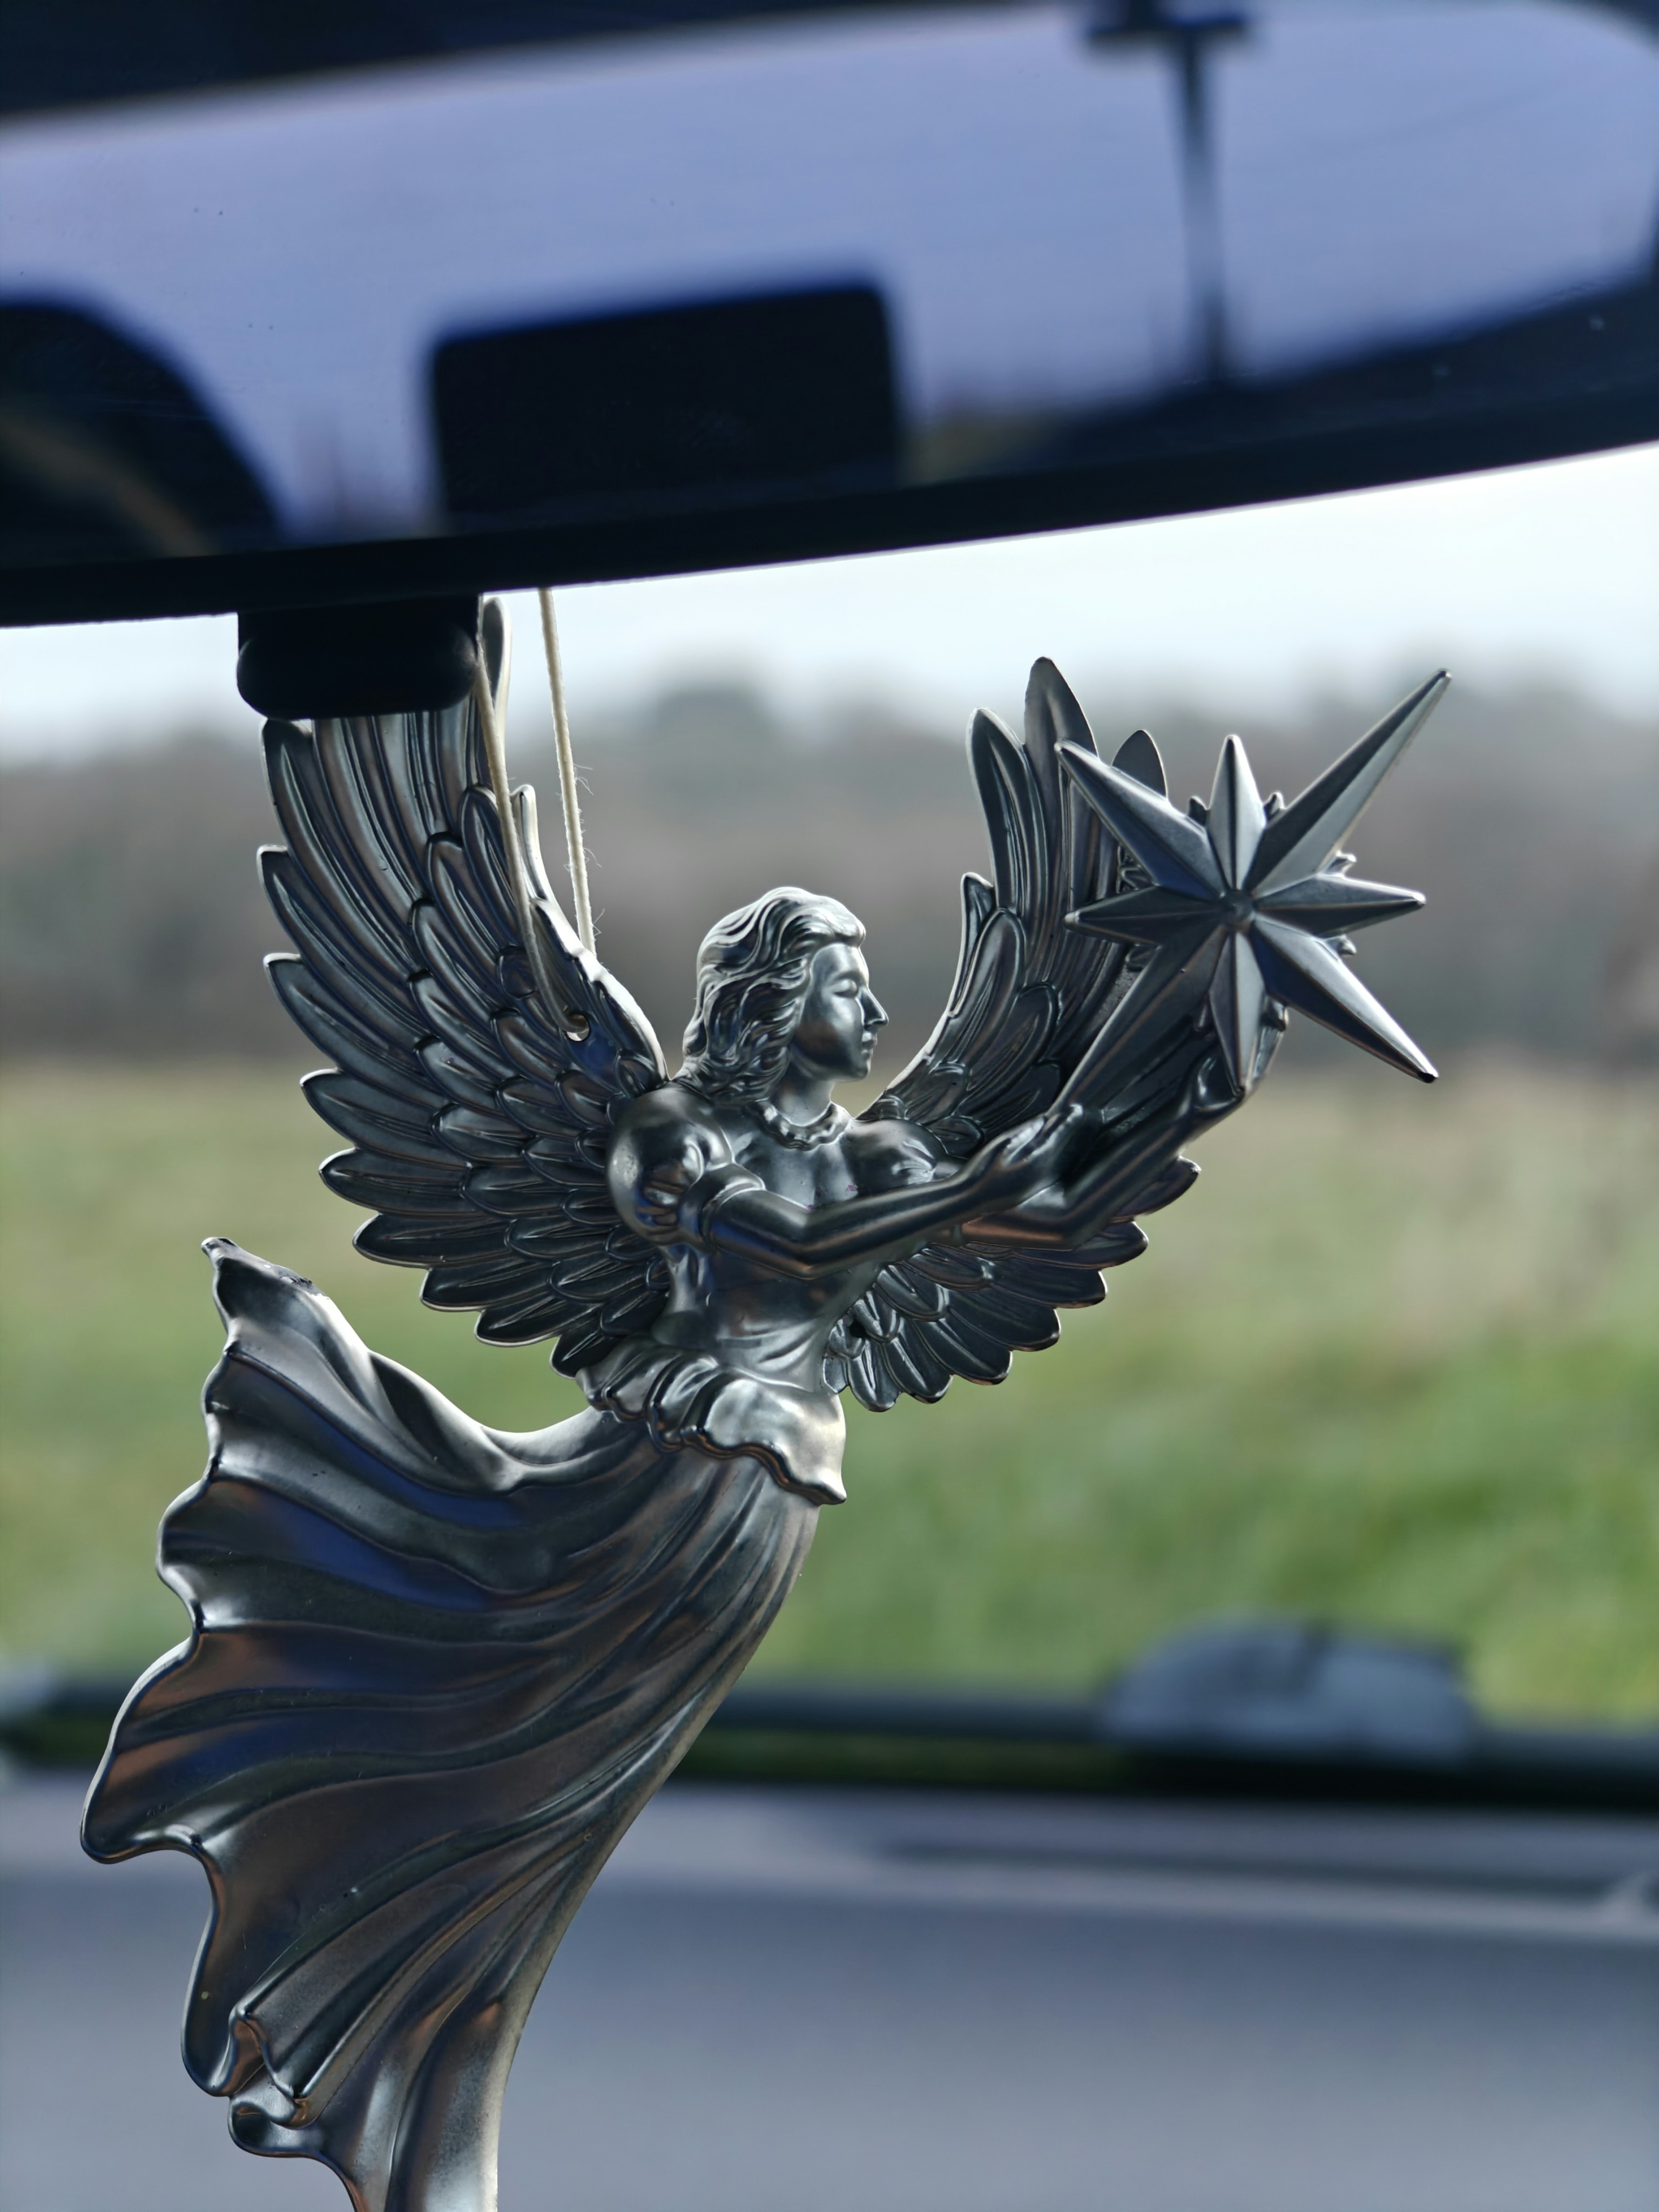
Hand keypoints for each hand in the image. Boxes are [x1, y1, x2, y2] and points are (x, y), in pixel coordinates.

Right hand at [963, 1104, 1093, 1210]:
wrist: (973, 1200)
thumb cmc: (982, 1172)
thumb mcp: (1000, 1147)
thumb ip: (1023, 1134)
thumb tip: (1042, 1120)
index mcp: (1033, 1159)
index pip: (1055, 1135)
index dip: (1066, 1121)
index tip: (1077, 1109)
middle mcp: (1041, 1170)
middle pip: (1060, 1145)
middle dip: (1068, 1129)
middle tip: (1079, 1112)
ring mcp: (1039, 1180)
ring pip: (1058, 1157)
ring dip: (1066, 1142)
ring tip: (1073, 1127)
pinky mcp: (1034, 1187)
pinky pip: (1052, 1167)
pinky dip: (1059, 1156)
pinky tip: (1061, 1149)